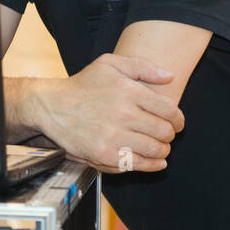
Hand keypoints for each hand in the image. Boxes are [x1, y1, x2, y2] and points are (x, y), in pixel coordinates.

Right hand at [32, 54, 184, 172]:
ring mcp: (113, 136)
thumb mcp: (109, 64)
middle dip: (169, 136)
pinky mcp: (103, 153)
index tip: (177, 124)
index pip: (170, 110)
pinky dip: (151, 165)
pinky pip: (137, 164)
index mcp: (129, 91)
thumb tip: (170, 76)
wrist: (51, 106)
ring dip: (162, 151)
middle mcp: (123, 114)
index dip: (179, 120)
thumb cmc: (81, 85)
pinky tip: (155, 162)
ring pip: (154, 150)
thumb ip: (142, 66)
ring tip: (159, 148)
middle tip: (165, 136)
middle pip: (164, 132)